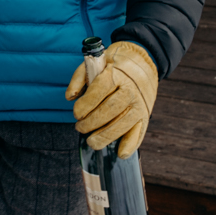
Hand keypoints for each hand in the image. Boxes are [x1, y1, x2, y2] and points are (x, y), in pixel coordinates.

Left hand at [64, 41, 157, 159]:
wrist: (143, 62)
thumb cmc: (113, 65)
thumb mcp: (95, 63)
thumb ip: (79, 77)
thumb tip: (70, 97)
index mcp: (116, 74)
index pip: (100, 90)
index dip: (86, 104)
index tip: (77, 114)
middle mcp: (130, 89)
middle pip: (110, 110)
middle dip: (91, 123)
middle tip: (80, 128)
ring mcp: (140, 103)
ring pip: (123, 123)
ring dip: (105, 136)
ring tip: (91, 142)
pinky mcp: (146, 114)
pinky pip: (139, 131)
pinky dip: (130, 144)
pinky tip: (120, 153)